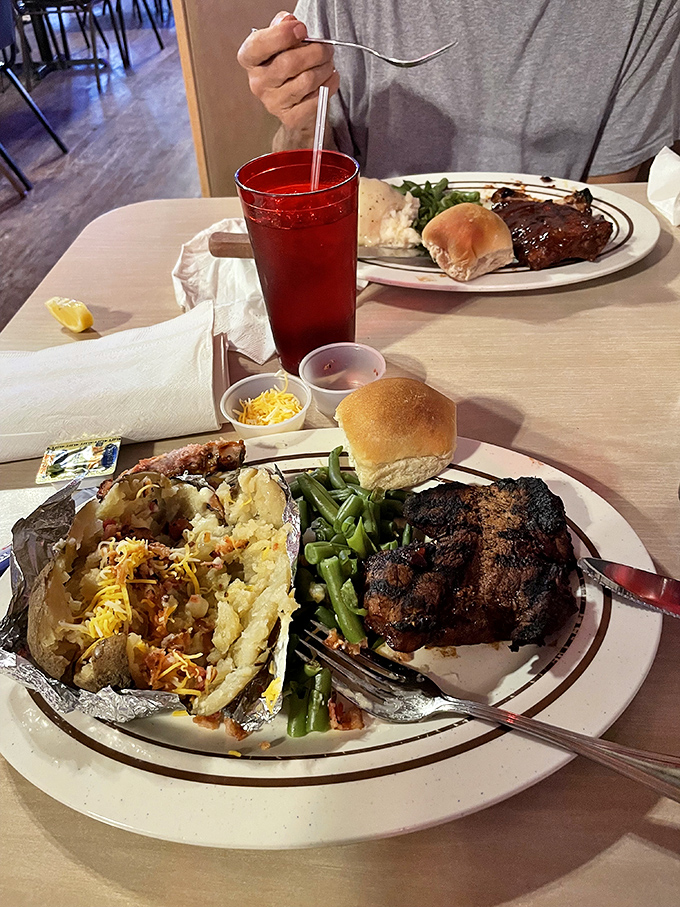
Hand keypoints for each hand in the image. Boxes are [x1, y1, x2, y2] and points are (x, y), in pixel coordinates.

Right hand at [237, 11, 339, 147]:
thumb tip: (289, 21)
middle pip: (289, 63)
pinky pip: (316, 99)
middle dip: (315, 52)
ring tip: (328, 64)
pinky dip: (329, 85)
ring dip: (325, 68)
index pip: (258, 45)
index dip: (282, 35)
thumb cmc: (288, 66)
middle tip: (326, 49)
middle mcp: (258, 83)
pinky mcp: (291, 118)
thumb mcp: (282, 42)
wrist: (295, 102)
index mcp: (250, 59)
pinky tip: (330, 79)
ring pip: (307, 80)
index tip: (302, 29)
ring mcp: (273, 103)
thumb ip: (283, 27)